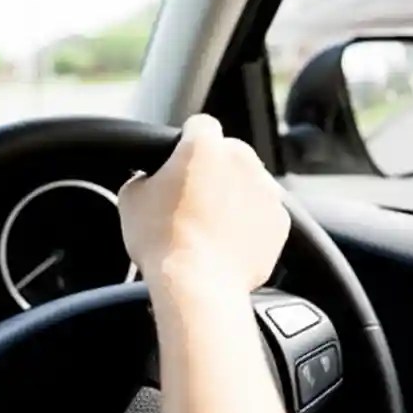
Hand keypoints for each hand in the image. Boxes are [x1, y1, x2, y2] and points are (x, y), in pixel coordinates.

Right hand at [118, 114, 289, 294]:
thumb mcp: (131, 199)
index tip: (178, 162)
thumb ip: (144, 176)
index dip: (186, 142)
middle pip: (230, 153)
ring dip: (235, 197)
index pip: (199, 126)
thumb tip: (149, 180)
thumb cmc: (160, 240)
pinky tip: (228, 245)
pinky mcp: (280, 221)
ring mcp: (267, 191)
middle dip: (215, 170)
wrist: (197, 286)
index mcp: (204, 146)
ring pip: (249, 184)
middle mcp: (242, 160)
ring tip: (210, 228)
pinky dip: (250, 224)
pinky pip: (264, 215)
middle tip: (192, 201)